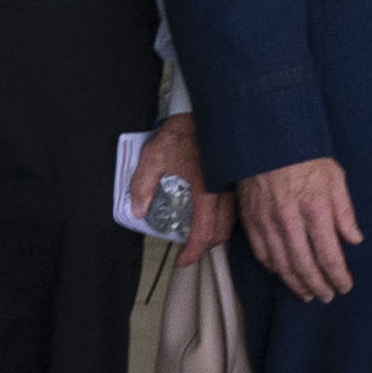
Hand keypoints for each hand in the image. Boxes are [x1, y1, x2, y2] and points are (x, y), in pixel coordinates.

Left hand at [136, 115, 227, 256]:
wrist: (204, 111)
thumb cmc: (179, 134)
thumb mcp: (152, 157)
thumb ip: (142, 185)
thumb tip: (137, 211)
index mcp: (205, 191)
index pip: (204, 233)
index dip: (192, 252)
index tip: (181, 261)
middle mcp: (223, 192)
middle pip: (221, 232)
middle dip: (204, 246)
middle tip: (188, 247)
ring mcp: (232, 185)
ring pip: (230, 221)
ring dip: (214, 232)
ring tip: (197, 231)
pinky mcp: (234, 178)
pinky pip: (233, 207)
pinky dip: (221, 218)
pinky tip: (208, 212)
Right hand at [241, 155, 361, 298]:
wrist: (266, 139)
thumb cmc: (304, 155)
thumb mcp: (334, 177)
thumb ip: (345, 211)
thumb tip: (354, 239)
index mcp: (315, 209)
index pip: (329, 255)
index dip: (338, 276)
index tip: (345, 286)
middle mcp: (290, 220)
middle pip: (305, 266)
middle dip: (319, 286)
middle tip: (327, 296)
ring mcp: (267, 223)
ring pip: (282, 266)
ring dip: (296, 284)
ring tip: (308, 294)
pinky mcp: (251, 221)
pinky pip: (262, 254)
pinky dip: (275, 270)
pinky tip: (284, 275)